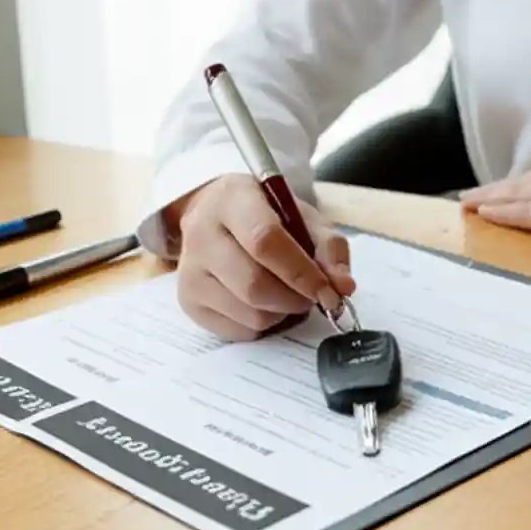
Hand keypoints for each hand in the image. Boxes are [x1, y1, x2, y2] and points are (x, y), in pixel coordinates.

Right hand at [166, 175, 353, 340]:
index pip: (265, 241)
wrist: (215, 214)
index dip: (302, 272)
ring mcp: (190, 271)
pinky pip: (238, 330)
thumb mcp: (303, 216)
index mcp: (232, 199)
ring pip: (249, 313)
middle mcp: (201, 234)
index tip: (328, 290)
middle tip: (311, 295)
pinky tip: (266, 302)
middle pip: (254, 285)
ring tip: (287, 293)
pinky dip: (264, 324)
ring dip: (282, 313)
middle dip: (295, 298)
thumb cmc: (266, 214)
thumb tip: (342, 287)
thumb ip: (329, 247)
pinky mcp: (188, 301)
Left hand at [459, 146, 530, 256]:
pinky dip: (502, 214)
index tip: (500, 189)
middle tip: (467, 196)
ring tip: (466, 207)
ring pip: (518, 196)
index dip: (519, 183)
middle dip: (494, 190)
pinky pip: (526, 215)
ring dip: (490, 201)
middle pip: (524, 181)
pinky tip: (485, 216)